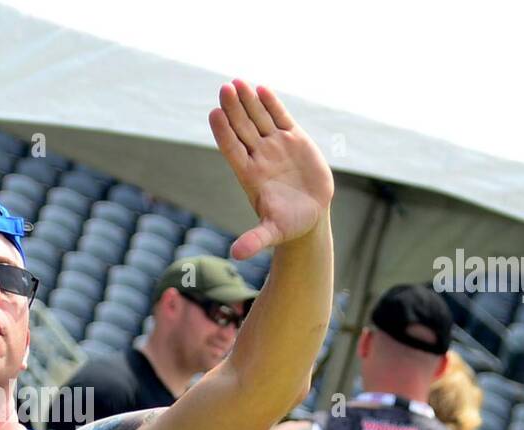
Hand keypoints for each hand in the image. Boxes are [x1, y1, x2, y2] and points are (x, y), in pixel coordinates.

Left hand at [209, 80, 333, 258]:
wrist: (309, 217)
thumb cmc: (288, 226)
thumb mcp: (272, 234)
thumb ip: (255, 240)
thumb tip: (236, 254)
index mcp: (250, 175)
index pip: (232, 148)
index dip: (223, 132)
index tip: (214, 113)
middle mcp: (260, 157)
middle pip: (242, 128)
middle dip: (233, 108)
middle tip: (224, 88)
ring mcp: (275, 146)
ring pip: (258, 118)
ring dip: (248, 101)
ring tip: (237, 82)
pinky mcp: (294, 140)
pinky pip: (280, 118)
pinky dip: (271, 104)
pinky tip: (261, 89)